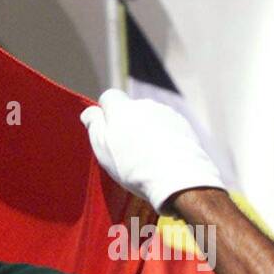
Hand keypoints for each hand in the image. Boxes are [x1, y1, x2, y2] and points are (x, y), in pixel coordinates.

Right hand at [80, 89, 224, 211]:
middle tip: (125, 150)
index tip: (106, 131)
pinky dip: (163, 137)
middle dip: (126, 123)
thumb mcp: (102, 148)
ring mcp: (166, 113)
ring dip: (145, 130)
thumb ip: (94, 125)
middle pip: (130, 109)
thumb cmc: (132, 165)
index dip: (105, 112)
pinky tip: (162, 157)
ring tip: (146, 157)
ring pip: (149, 118)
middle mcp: (144, 105)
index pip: (109, 97)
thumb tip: (90, 111)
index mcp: (121, 108)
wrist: (174, 176)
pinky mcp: (183, 124)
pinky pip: (167, 127)